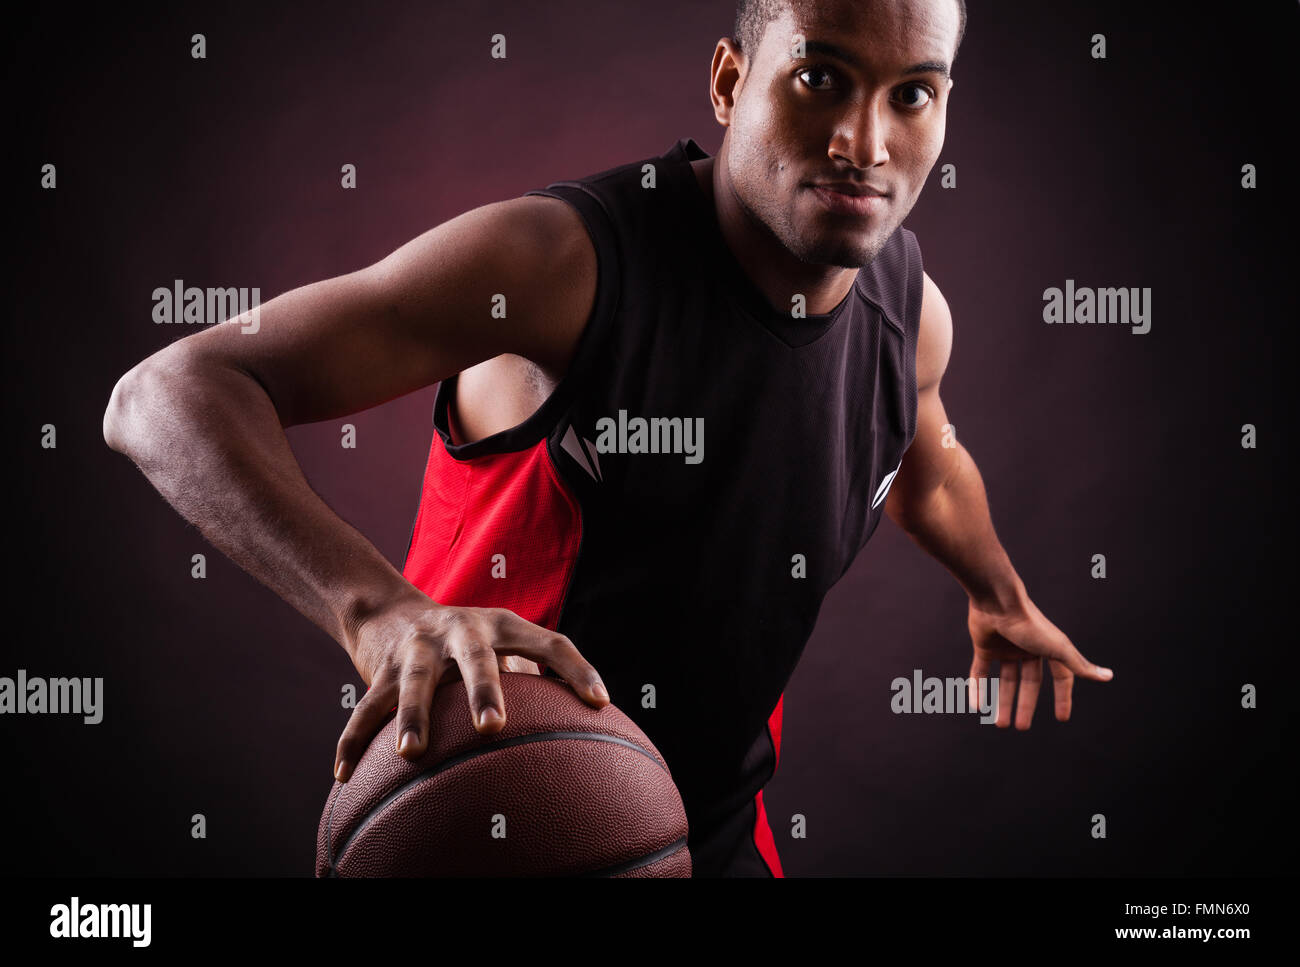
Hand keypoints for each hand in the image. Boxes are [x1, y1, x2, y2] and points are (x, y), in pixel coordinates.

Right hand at [333, 592, 608, 780]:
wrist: (389, 611)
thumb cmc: (465, 645)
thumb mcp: (498, 648)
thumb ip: (530, 679)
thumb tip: (576, 732)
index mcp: (501, 625)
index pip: (547, 642)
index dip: (575, 668)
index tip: (599, 702)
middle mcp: (461, 629)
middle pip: (477, 657)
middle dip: (483, 689)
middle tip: (492, 726)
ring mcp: (419, 648)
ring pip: (414, 682)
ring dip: (413, 717)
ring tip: (412, 754)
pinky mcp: (383, 668)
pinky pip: (367, 707)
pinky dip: (354, 739)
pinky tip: (344, 773)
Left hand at [966, 594, 1111, 728]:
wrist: (997, 602)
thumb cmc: (1030, 625)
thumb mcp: (1058, 648)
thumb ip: (1080, 665)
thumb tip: (1109, 676)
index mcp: (1048, 649)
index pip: (1060, 677)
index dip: (1063, 697)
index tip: (1062, 718)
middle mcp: (1027, 649)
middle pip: (1028, 683)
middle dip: (1025, 705)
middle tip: (1022, 727)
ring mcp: (1004, 648)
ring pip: (1005, 680)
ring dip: (1002, 702)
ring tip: (1000, 724)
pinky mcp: (983, 647)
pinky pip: (980, 672)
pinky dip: (978, 689)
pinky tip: (977, 707)